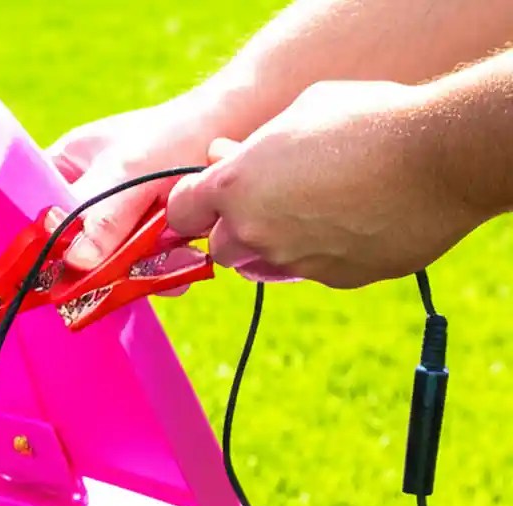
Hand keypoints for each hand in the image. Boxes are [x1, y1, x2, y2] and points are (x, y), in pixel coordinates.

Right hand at [47, 92, 227, 273]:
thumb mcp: (131, 172)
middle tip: (120, 271)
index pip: (35, 211)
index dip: (40, 242)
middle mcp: (87, 195)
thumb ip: (101, 218)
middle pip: (74, 245)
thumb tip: (75, 264)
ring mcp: (120, 218)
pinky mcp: (151, 236)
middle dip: (101, 261)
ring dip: (140, 267)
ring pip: (112, 261)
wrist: (241, 130)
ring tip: (172, 255)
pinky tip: (188, 257)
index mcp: (66, 167)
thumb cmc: (176, 134)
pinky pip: (144, 265)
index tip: (53, 270)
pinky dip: (164, 268)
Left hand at [166, 80, 486, 288]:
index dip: (192, 202)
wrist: (440, 157)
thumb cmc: (368, 120)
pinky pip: (314, 269)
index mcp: (235, 187)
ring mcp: (295, 261)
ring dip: (274, 245)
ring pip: (264, 264)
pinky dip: (322, 252)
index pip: (182, 210)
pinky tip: (352, 220)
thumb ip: (253, 144)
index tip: (205, 196)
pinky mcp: (335, 279)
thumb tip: (226, 155)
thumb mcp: (300, 111)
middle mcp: (255, 232)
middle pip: (220, 248)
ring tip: (312, 208)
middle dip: (235, 228)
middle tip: (265, 200)